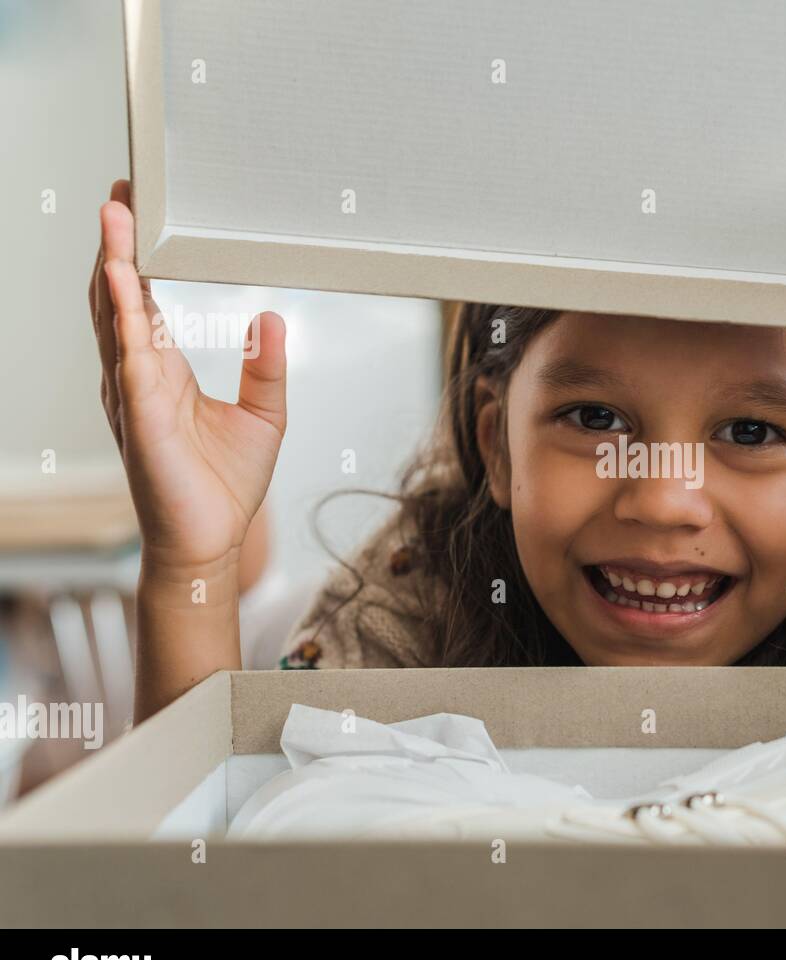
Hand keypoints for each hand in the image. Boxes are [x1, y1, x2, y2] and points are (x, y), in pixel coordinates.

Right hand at [90, 180, 287, 571]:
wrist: (212, 543)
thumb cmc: (226, 486)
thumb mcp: (264, 415)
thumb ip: (267, 367)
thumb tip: (273, 317)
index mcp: (164, 373)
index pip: (143, 301)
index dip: (136, 258)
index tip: (138, 211)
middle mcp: (140, 376)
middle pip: (119, 296)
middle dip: (118, 243)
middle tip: (122, 191)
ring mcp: (134, 392)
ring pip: (115, 314)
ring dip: (113, 261)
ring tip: (115, 211)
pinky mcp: (140, 413)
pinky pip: (129, 351)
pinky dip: (122, 309)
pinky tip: (118, 273)